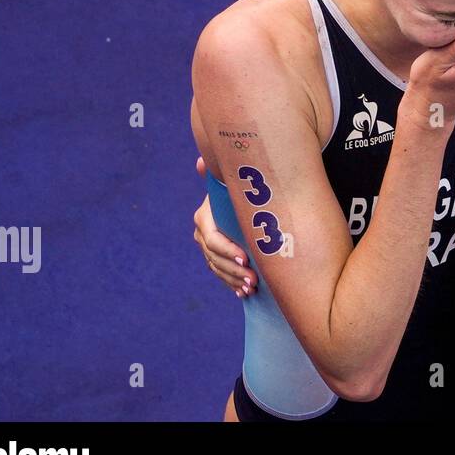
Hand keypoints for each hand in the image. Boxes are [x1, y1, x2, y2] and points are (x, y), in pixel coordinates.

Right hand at [192, 157, 254, 297]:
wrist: (238, 199)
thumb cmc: (238, 188)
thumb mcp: (231, 180)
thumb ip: (219, 172)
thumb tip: (201, 161)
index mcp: (204, 217)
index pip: (213, 239)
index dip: (227, 250)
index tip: (245, 257)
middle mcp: (202, 234)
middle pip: (215, 258)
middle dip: (234, 270)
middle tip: (253, 279)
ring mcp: (208, 249)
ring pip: (218, 269)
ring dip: (234, 281)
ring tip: (251, 288)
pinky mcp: (216, 258)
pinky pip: (221, 274)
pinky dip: (232, 284)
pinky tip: (244, 294)